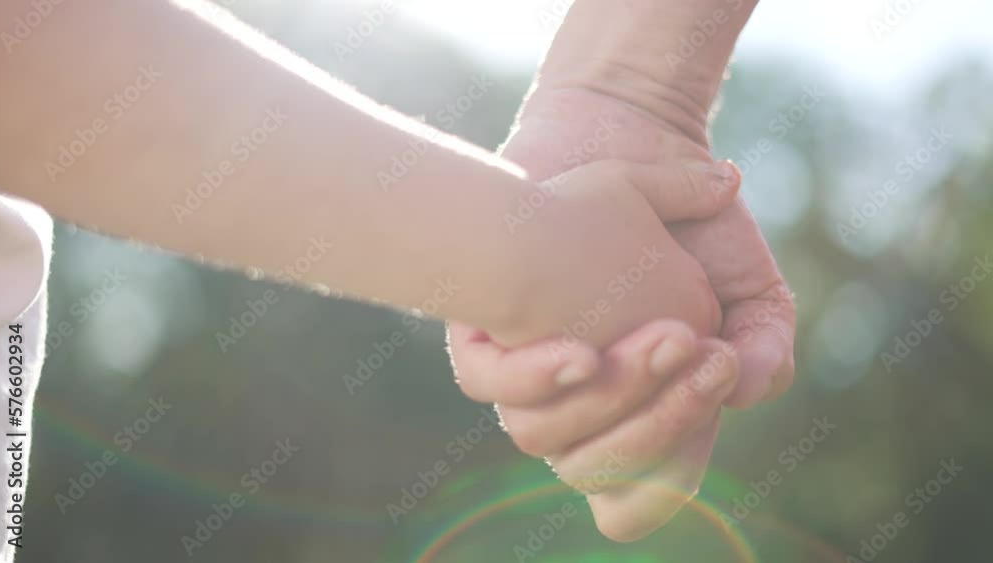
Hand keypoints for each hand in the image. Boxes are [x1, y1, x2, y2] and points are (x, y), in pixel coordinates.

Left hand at [449, 88, 792, 541]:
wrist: (635, 141)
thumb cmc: (693, 222)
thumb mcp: (747, 285)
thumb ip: (764, 342)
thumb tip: (741, 383)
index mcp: (636, 412)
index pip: (627, 503)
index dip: (661, 485)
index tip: (714, 392)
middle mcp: (576, 403)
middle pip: (592, 474)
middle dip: (662, 425)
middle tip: (706, 351)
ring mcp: (526, 369)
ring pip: (539, 439)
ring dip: (616, 398)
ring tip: (669, 332)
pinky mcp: (481, 323)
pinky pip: (486, 385)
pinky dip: (538, 379)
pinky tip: (583, 348)